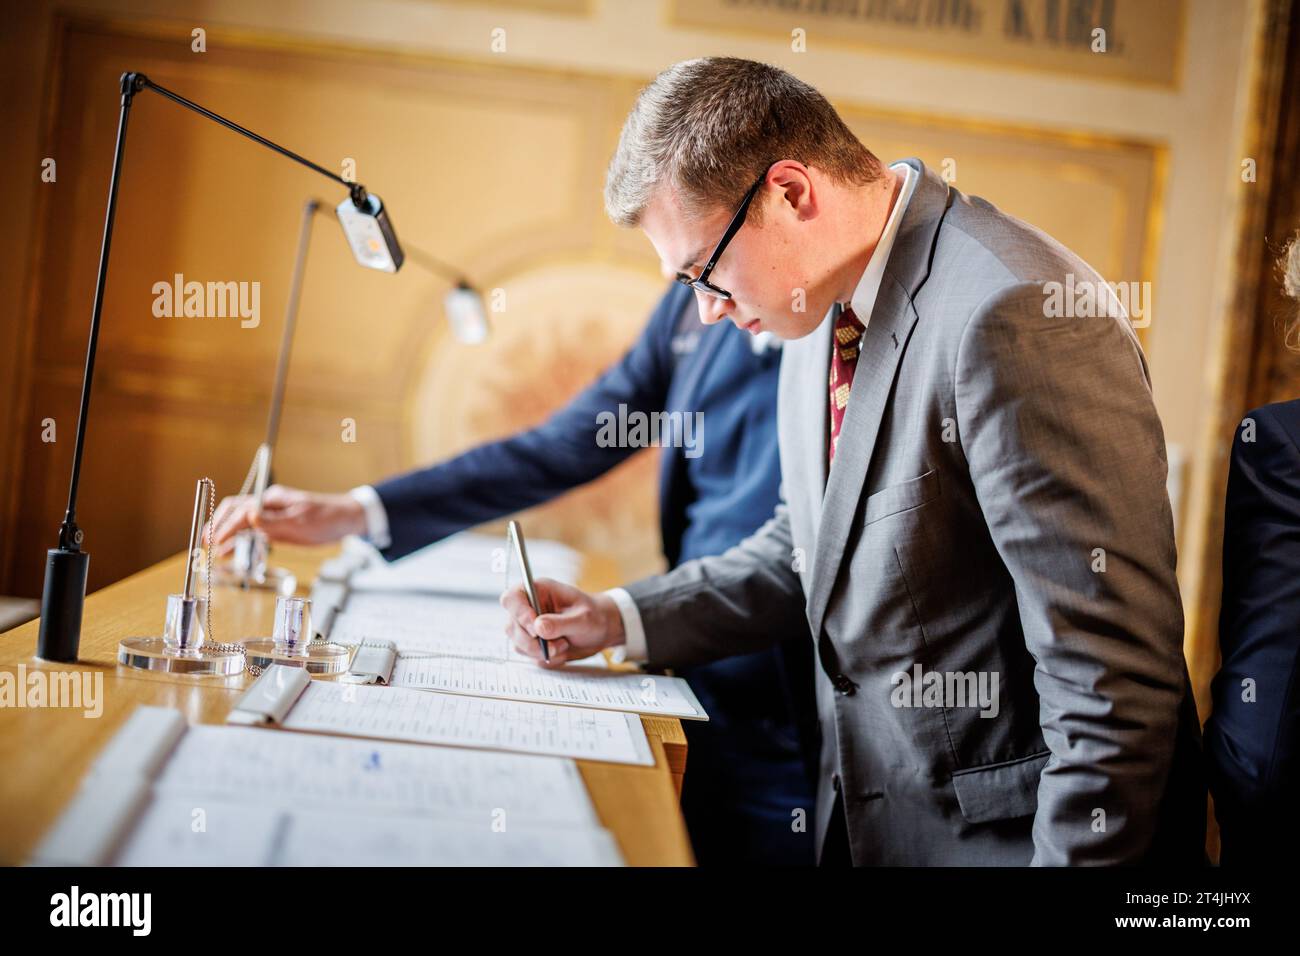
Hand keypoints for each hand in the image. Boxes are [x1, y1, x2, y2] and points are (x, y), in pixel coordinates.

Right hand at [206, 484, 366, 553]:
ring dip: (226, 535)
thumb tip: (249, 518)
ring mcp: (271, 516)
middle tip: (206, 542)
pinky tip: (229, 552)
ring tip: (212, 551)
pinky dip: (239, 542)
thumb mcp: (301, 522)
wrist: (345, 520)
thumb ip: (274, 522)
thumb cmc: (327, 517)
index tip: (216, 541)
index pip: (241, 511)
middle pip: (234, 512)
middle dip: (218, 525)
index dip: (226, 526)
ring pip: (241, 523)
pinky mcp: (276, 528)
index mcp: (272, 500)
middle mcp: (267, 506)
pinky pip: (252, 533)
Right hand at [501, 579, 624, 667]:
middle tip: (555, 646)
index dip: (518, 613)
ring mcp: (529, 627)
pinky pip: (530, 656)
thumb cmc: (595, 616)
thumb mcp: (583, 619)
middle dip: (532, 642)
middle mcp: (529, 608)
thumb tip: (538, 628)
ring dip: (540, 651)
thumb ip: (560, 623)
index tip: (535, 628)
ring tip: (563, 645)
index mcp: (538, 591)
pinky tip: (562, 652)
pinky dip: (546, 659)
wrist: (602, 631)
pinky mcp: (533, 643)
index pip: (512, 598)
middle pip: (511, 626)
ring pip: (518, 644)